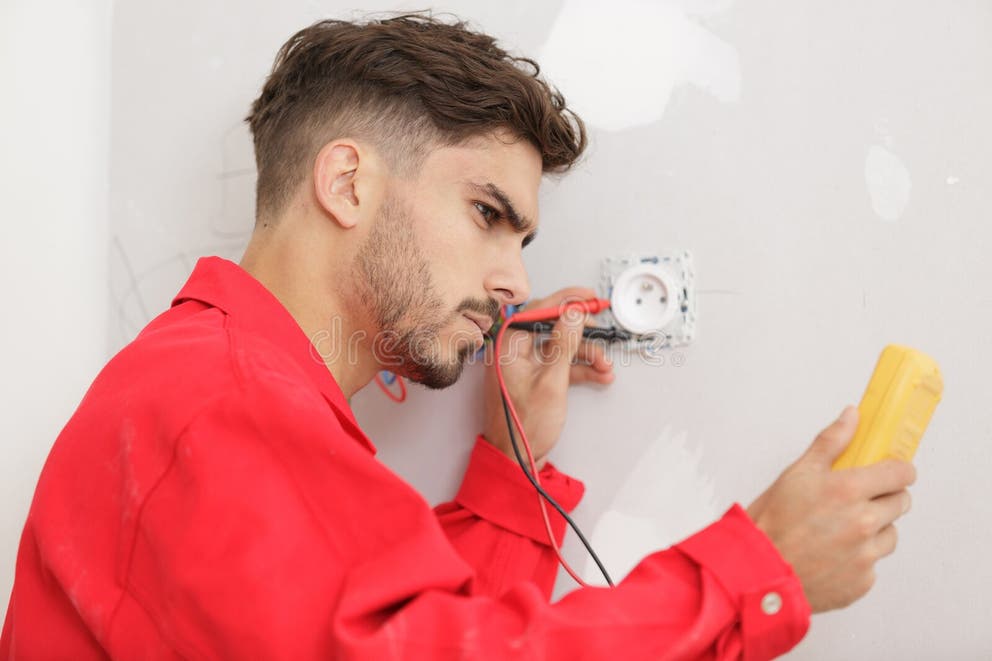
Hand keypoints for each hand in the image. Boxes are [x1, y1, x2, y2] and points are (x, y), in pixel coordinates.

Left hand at [482, 287, 614, 468]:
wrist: (515, 460)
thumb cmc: (522, 427)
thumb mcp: (551, 382)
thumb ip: (564, 344)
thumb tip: (573, 313)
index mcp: (509, 346)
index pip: (539, 310)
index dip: (567, 301)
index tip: (589, 297)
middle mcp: (513, 351)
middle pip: (551, 326)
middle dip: (580, 330)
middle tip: (600, 326)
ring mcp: (523, 365)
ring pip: (560, 346)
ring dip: (585, 354)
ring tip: (605, 365)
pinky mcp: (533, 378)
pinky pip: (559, 364)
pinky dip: (579, 368)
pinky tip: (598, 375)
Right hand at [746, 406, 916, 612]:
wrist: (757, 571)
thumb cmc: (771, 522)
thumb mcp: (797, 473)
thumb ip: (831, 442)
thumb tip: (852, 417)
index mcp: (849, 491)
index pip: (900, 474)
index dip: (898, 471)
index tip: (892, 471)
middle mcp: (863, 523)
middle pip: (901, 503)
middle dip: (885, 497)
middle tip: (859, 500)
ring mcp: (865, 555)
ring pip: (890, 535)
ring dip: (875, 530)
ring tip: (842, 529)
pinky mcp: (862, 581)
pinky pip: (873, 564)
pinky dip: (859, 558)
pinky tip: (833, 553)